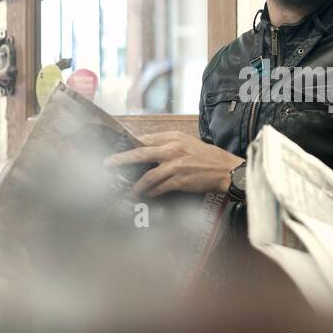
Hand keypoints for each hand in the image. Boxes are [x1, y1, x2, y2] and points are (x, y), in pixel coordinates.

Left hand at [104, 131, 241, 197]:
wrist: (225, 169)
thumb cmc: (208, 157)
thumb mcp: (187, 142)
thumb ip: (168, 144)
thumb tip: (147, 149)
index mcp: (173, 137)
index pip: (145, 139)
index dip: (129, 145)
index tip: (117, 150)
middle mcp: (172, 149)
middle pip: (140, 153)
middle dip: (121, 160)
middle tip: (107, 164)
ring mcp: (175, 165)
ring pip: (148, 176)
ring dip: (136, 186)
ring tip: (130, 191)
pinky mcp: (180, 180)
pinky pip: (159, 188)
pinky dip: (151, 192)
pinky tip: (146, 195)